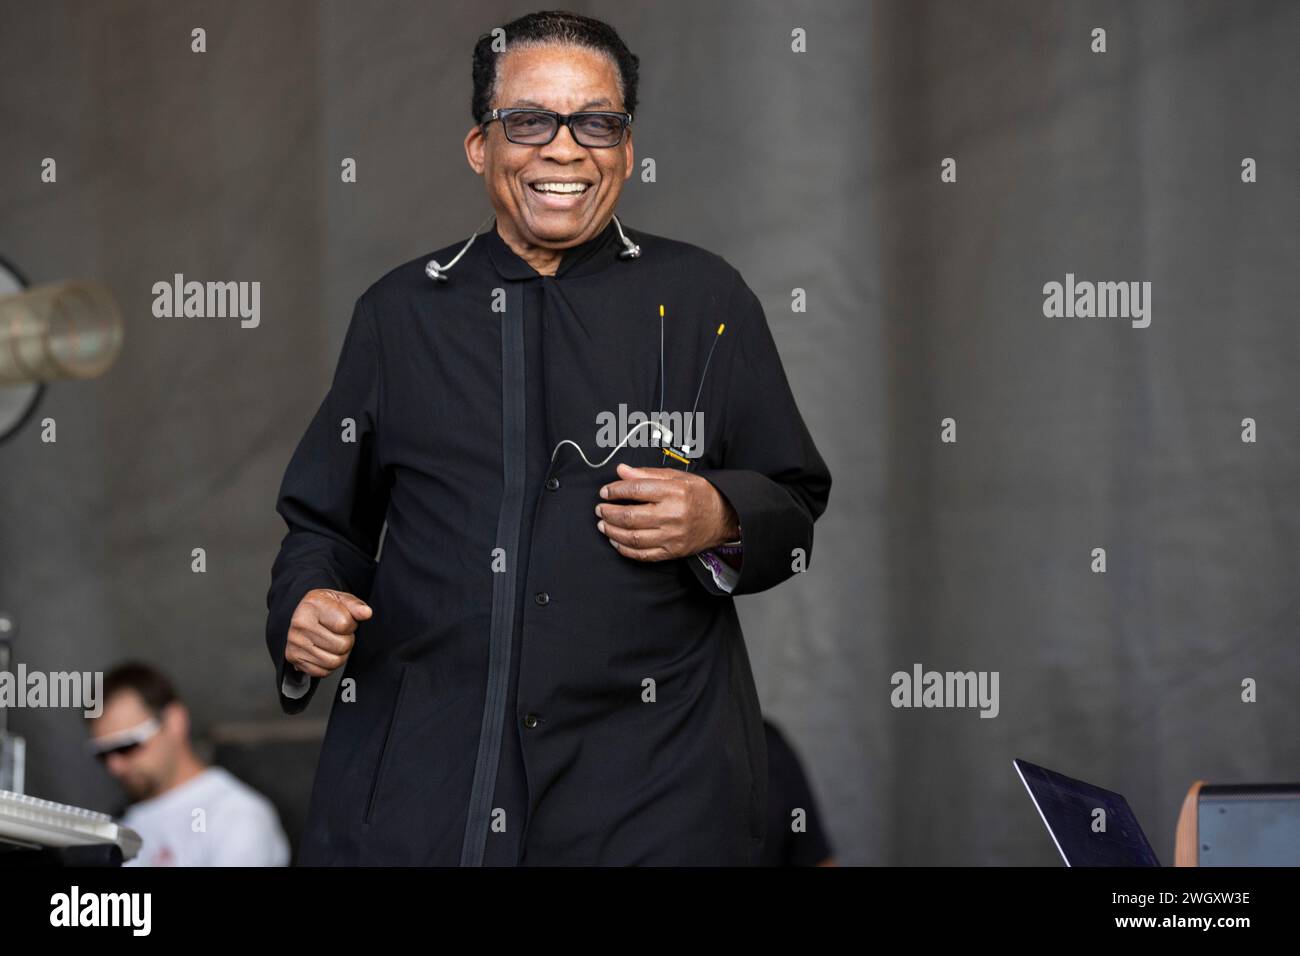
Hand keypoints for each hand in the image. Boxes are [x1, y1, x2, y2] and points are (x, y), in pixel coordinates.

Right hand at [284, 588, 371, 677]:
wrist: (304, 615)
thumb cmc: (326, 607)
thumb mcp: (342, 599)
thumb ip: (356, 606)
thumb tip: (366, 612)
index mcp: (313, 605)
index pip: (344, 625)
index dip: (351, 625)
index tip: (345, 620)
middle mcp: (300, 624)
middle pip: (341, 646)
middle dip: (347, 641)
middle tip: (340, 634)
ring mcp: (295, 642)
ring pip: (333, 662)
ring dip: (340, 655)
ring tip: (334, 642)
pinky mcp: (294, 658)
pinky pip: (322, 672)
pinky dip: (328, 665)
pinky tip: (325, 651)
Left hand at [596, 463, 739, 560]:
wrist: (724, 517)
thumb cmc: (700, 494)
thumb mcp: (676, 477)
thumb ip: (647, 474)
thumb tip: (621, 470)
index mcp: (673, 492)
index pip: (635, 490)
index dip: (615, 491)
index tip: (605, 492)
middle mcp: (672, 514)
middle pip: (630, 516)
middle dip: (609, 512)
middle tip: (600, 509)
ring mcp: (672, 536)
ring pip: (633, 537)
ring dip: (612, 531)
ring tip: (603, 524)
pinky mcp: (672, 552)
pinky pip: (643, 554)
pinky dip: (625, 549)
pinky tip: (616, 541)